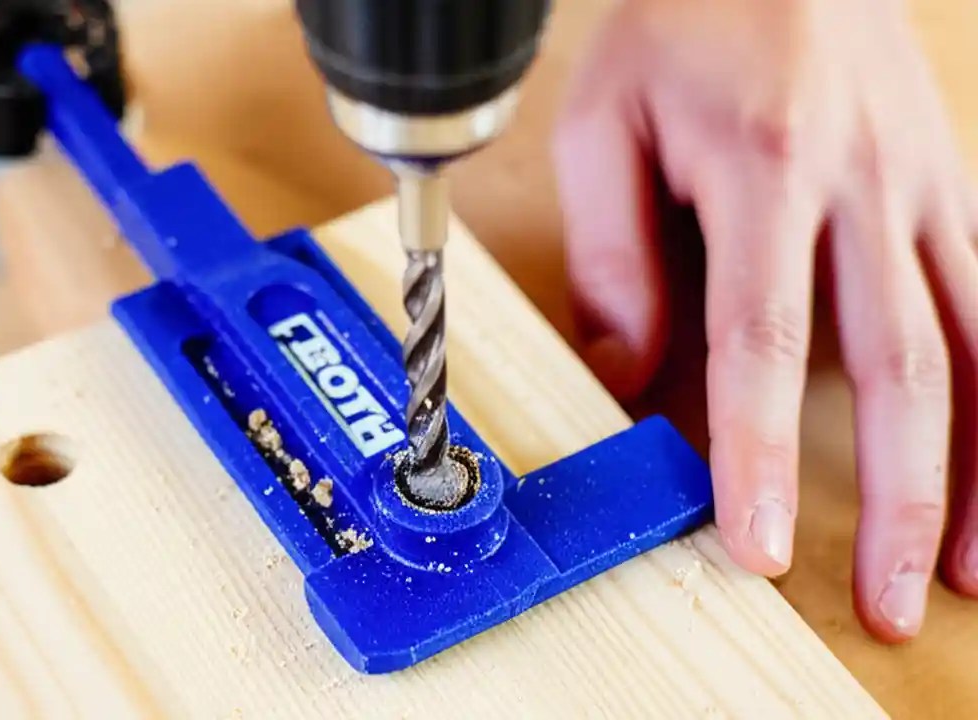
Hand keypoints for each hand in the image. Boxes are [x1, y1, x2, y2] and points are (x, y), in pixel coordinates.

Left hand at [553, 0, 977, 640]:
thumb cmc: (686, 20)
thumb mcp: (606, 120)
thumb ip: (612, 250)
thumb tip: (626, 367)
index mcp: (767, 173)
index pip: (764, 344)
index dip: (764, 455)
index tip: (760, 542)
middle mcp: (867, 188)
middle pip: (902, 368)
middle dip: (900, 499)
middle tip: (885, 598)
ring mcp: (928, 187)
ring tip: (971, 567)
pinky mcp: (955, 185)